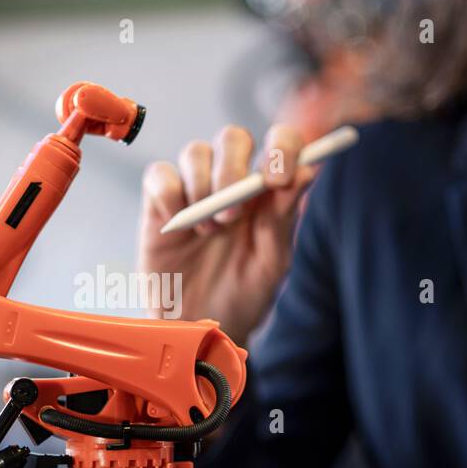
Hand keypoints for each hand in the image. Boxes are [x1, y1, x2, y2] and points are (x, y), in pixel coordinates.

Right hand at [137, 124, 318, 346]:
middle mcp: (230, 182)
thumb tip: (308, 169)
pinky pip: (159, 175)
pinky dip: (169, 194)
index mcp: (266, 190)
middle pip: (232, 138)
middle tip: (234, 213)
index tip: (278, 177)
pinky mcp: (159, 205)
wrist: (199, 329)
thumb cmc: (242, 296)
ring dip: (203, 187)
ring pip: (195, 151)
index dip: (281, 147)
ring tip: (208, 230)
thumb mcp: (271, 263)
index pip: (279, 143)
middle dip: (233, 167)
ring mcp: (193, 191)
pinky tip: (178, 224)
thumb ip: (284, 217)